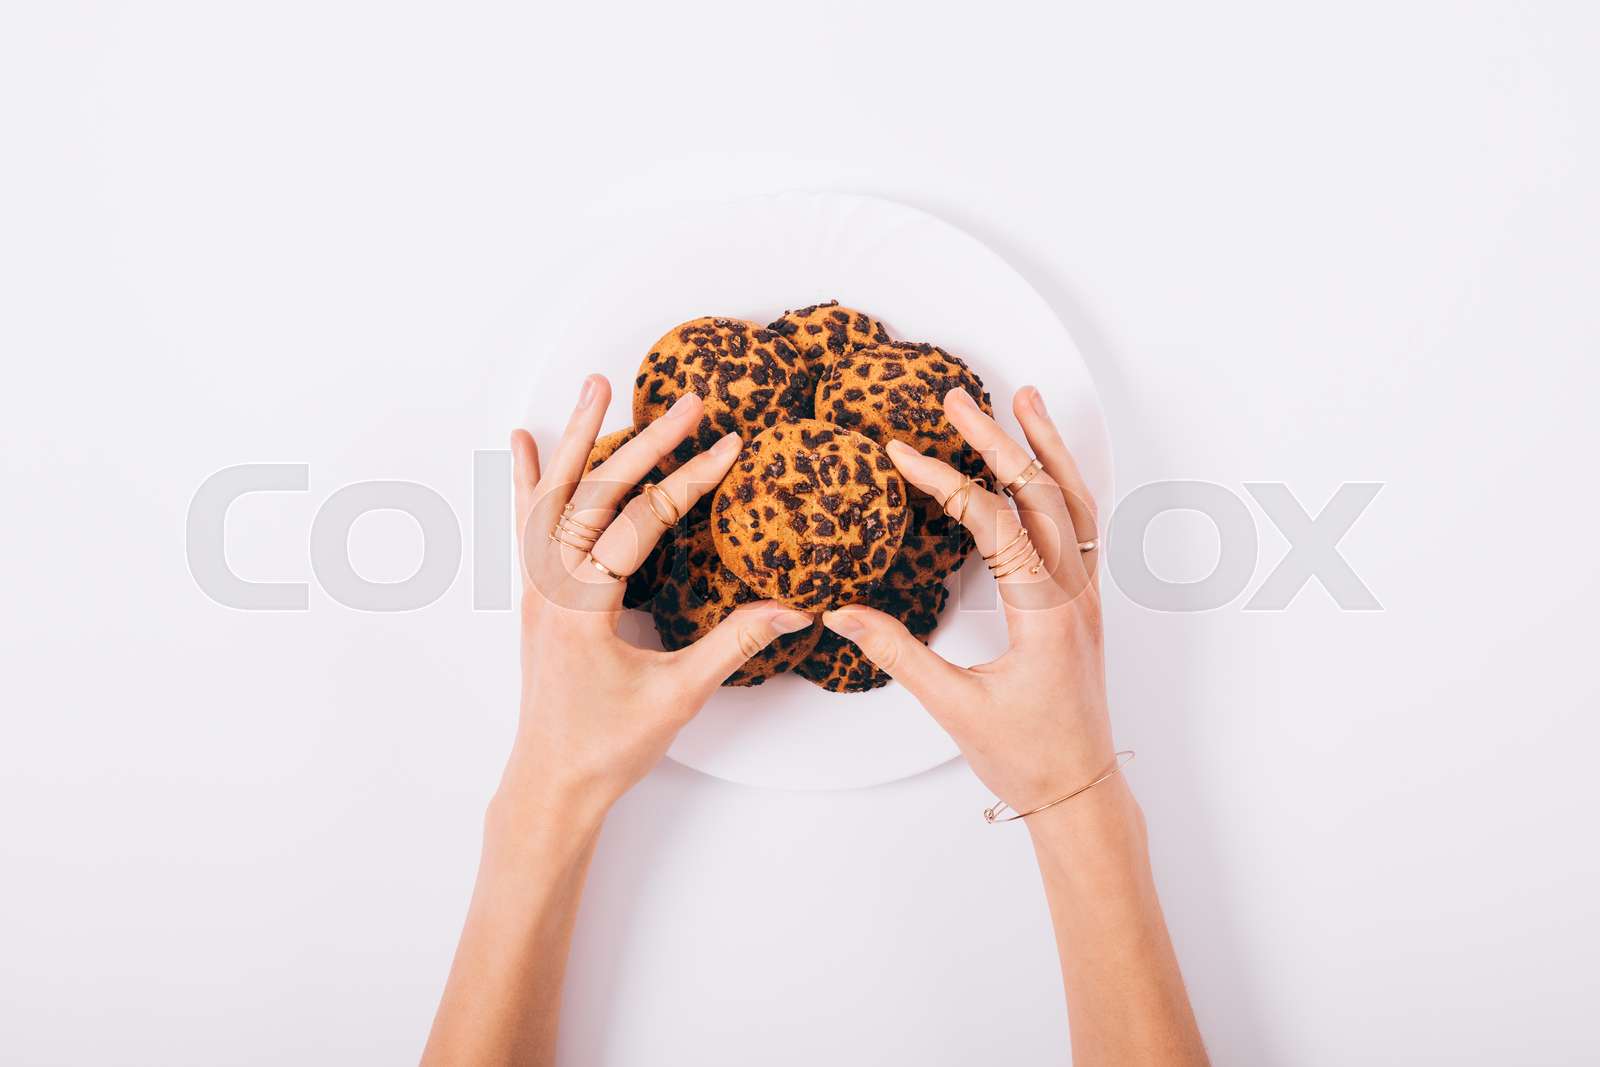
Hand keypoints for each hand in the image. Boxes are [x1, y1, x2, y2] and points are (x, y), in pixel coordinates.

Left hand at [502, 375, 813, 823]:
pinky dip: (528, 478)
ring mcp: (536, 587)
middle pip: (597, 494)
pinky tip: (524, 441)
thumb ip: (734, 643)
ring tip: (596, 384)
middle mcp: (550, 586)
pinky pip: (527, 522)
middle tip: (689, 402)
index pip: (641, 523)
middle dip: (646, 442)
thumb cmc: (609, 747)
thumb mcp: (680, 696)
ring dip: (578, 438)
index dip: (689, 482)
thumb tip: (794, 608)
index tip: (731, 447)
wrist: (550, 784)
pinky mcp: (535, 594)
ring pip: (555, 496)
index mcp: (583, 606)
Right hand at [820, 386, 1111, 811]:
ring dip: (1045, 447)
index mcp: (1042, 613)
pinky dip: (1063, 483)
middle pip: (1039, 494)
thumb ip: (896, 653)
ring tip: (1023, 399)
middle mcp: (1073, 594)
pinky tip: (1046, 463)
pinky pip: (1082, 526)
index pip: (991, 523)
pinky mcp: (1084, 603)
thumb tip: (840, 612)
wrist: (1079, 791)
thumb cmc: (1025, 756)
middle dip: (996, 440)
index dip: (942, 481)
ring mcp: (1086, 595)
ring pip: (1074, 502)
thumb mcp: (952, 706)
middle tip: (956, 398)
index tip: (898, 452)